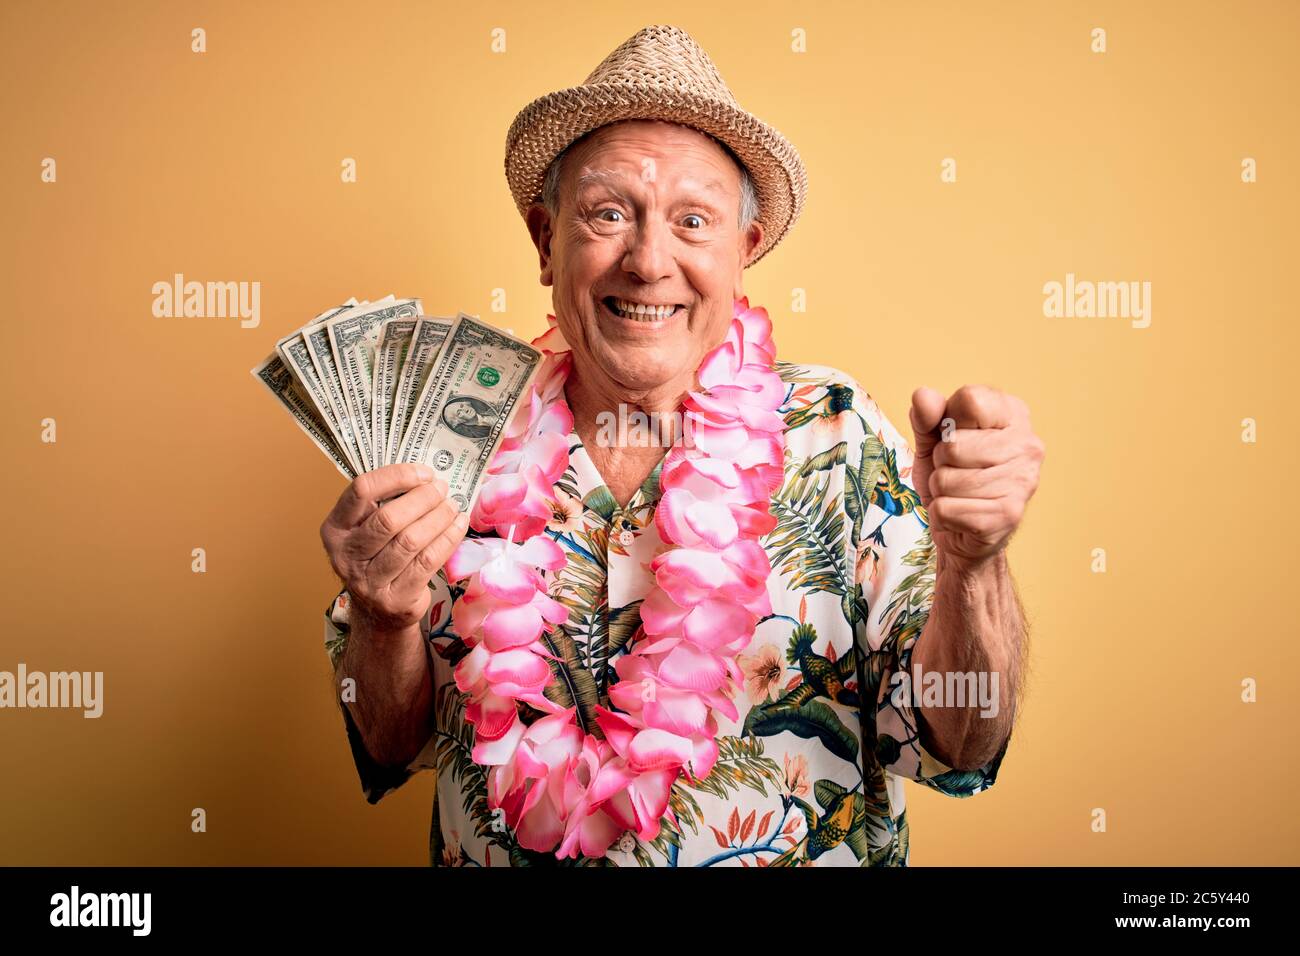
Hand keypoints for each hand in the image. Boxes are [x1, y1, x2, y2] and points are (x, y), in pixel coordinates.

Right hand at [319, 463, 470, 630]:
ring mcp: (369, 581)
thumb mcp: (366, 530)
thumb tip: (426, 477)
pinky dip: (448, 539)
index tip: (424, 473)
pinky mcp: (396, 599)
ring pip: (410, 540)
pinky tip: (459, 525)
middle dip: (423, 499)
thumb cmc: (376, 559)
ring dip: (438, 518)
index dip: (397, 476)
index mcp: (335, 529)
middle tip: (442, 489)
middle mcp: (346, 555)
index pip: (361, 490)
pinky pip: (427, 561)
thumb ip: (384, 504)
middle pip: (388, 518)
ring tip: (452, 506)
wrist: (377, 612)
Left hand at [909, 385, 1043, 570]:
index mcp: (1013, 414)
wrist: (963, 529)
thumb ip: (926, 416)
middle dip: (941, 462)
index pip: (969, 400)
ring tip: (959, 493)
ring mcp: (1023, 481)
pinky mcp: (1008, 515)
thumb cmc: (952, 474)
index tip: (955, 434)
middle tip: (957, 470)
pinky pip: (946, 510)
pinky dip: (942, 515)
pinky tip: (962, 514)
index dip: (947, 421)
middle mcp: (1028, 445)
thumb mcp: (932, 440)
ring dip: (940, 490)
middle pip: (953, 445)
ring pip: (946, 480)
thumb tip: (922, 395)